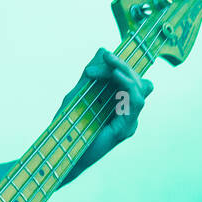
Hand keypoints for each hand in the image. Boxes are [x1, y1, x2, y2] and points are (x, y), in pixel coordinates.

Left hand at [61, 48, 153, 181]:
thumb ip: (91, 75)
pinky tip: (117, 76)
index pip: (130, 79)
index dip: (120, 64)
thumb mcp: (78, 94)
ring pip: (142, 90)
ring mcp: (128, 122)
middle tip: (108, 56)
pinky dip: (129, 87)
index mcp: (119, 105)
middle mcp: (127, 114)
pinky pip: (136, 103)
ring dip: (128, 73)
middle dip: (124, 65)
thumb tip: (103, 50)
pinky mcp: (125, 129)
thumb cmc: (67, 126)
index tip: (104, 55)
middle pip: (140, 82)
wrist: (60, 152)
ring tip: (113, 65)